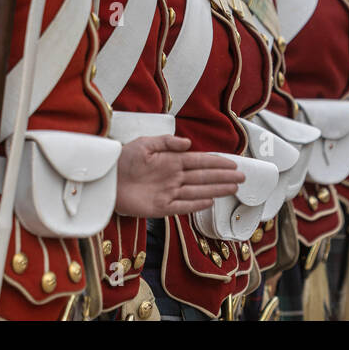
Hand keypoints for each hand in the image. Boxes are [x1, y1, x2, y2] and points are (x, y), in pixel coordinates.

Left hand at [114, 135, 242, 217]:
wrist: (106, 180)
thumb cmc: (123, 159)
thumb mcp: (144, 144)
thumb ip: (166, 142)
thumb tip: (188, 143)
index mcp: (171, 161)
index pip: (200, 161)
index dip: (217, 163)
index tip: (233, 163)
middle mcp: (174, 177)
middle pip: (204, 177)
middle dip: (223, 177)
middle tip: (242, 177)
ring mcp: (168, 192)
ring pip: (198, 192)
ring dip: (216, 190)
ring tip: (233, 189)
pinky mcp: (160, 207)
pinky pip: (182, 207)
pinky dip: (196, 205)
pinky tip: (210, 203)